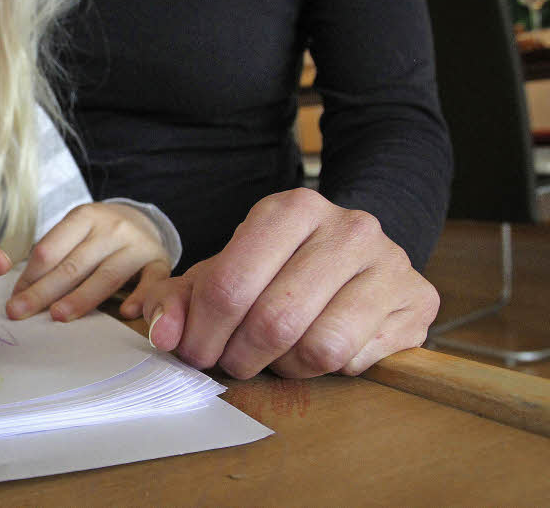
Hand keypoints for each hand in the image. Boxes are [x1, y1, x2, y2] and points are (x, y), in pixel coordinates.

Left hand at [6, 202, 171, 321]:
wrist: (142, 221)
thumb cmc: (99, 235)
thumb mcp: (76, 233)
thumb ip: (54, 257)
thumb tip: (22, 293)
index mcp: (84, 216)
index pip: (50, 249)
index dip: (30, 276)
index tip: (14, 298)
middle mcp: (112, 228)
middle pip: (73, 265)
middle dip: (43, 292)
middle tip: (20, 312)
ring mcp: (137, 244)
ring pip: (106, 276)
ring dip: (80, 298)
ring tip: (58, 316)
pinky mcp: (159, 261)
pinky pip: (151, 282)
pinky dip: (140, 297)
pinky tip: (126, 312)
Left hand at [142, 188, 439, 377]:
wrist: (358, 251)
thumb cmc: (280, 264)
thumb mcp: (225, 269)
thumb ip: (180, 298)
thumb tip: (161, 332)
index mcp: (290, 209)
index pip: (230, 284)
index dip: (203, 331)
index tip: (194, 350)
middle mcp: (347, 227)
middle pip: (273, 320)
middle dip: (239, 356)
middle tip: (231, 362)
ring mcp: (389, 262)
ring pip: (319, 347)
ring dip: (286, 367)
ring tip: (277, 354)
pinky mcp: (417, 300)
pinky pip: (357, 360)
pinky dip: (328, 369)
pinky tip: (320, 347)